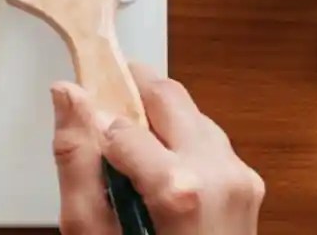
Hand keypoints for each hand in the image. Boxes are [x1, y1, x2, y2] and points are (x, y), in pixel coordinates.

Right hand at [50, 63, 263, 234]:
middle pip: (168, 96)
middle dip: (130, 96)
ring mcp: (240, 178)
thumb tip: (67, 95)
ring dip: (156, 121)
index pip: (122, 119)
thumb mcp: (91, 232)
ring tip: (128, 160)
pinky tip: (159, 174)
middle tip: (100, 119)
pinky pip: (210, 140)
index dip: (94, 120)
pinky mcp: (248, 184)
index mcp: (179, 186)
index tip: (79, 128)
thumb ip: (75, 159)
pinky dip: (180, 143)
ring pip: (191, 114)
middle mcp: (219, 174)